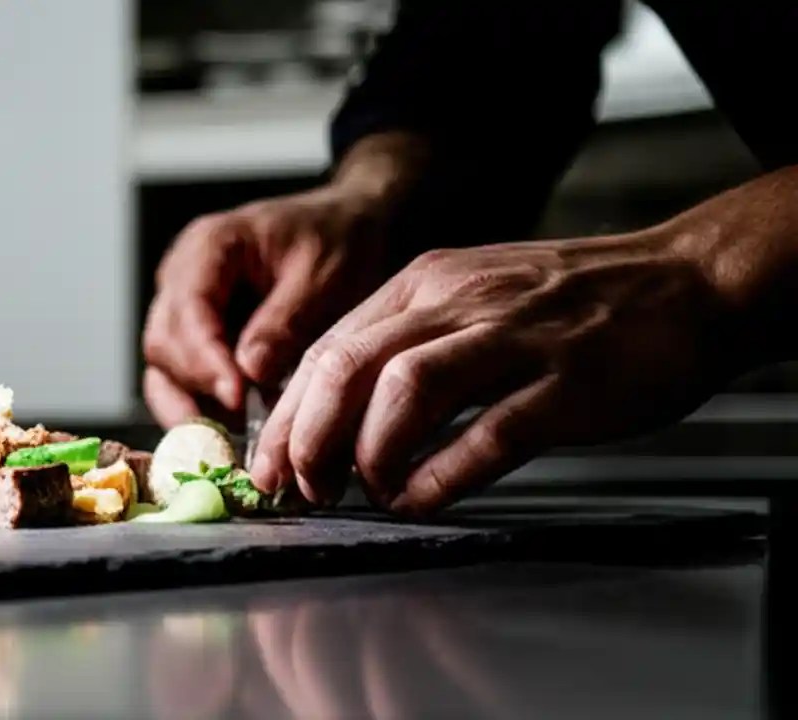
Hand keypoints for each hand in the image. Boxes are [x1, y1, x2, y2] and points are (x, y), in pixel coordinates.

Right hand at [142, 133, 427, 427]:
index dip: (206, 360)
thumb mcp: (323, 274)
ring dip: (193, 409)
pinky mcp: (198, 338)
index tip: (238, 398)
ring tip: (229, 446)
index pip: (187, 311)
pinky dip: (204, 409)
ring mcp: (184, 309)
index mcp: (208, 248)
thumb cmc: (336, 239)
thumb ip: (284, 321)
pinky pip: (184, 379)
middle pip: (163, 345)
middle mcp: (182, 277)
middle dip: (195, 392)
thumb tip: (249, 374)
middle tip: (233, 434)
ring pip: (164, 369)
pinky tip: (234, 435)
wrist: (346, 227)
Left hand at [250, 230, 738, 513]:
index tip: (268, 465)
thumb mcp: (471, 297)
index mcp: (425, 284)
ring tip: (362, 492)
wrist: (685, 281)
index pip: (328, 348)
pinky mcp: (566, 381)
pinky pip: (490, 432)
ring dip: (369, 450)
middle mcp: (457, 303)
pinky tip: (421, 501)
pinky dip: (443, 474)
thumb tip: (336, 412)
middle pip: (349, 365)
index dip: (289, 414)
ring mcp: (513, 339)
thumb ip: (407, 342)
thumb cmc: (570, 303)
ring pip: (406, 389)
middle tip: (302, 487)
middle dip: (310, 435)